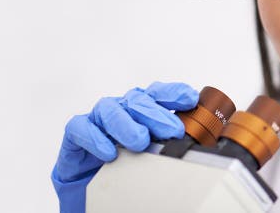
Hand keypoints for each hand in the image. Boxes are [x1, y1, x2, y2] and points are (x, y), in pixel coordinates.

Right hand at [50, 82, 197, 212]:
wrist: (91, 185)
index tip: (191, 100)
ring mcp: (98, 118)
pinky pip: (81, 127)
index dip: (174, 93)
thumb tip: (203, 143)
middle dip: (157, 114)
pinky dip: (95, 138)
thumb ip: (170, 141)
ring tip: (142, 141)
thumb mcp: (153, 151)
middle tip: (173, 131)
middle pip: (139, 102)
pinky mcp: (76, 132)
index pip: (159, 93)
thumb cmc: (126, 162)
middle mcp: (122, 108)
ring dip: (128, 125)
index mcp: (143, 108)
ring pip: (111, 110)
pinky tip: (109, 152)